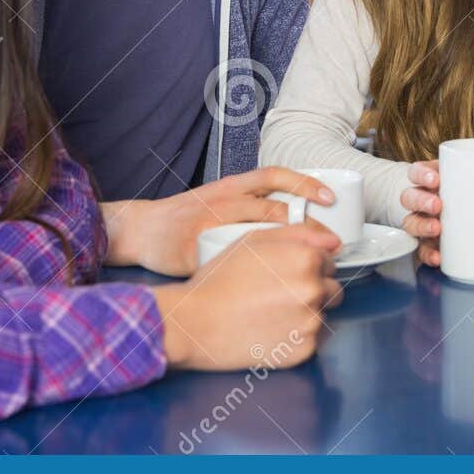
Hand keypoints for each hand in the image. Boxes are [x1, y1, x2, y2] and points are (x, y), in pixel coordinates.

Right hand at [104, 167, 338, 275]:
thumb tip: (302, 222)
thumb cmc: (186, 219)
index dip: (306, 184)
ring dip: (289, 259)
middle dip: (308, 231)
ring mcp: (208, 227)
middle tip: (329, 249)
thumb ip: (256, 204)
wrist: (143, 232)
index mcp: (231, 187)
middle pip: (274, 210)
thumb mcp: (223, 200)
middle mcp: (222, 203)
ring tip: (308, 278)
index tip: (330, 198)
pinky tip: (277, 297)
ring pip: (258, 238)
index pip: (274, 176)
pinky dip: (255, 282)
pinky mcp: (196, 254)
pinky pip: (231, 269)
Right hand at [151, 222, 342, 370]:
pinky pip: (312, 340)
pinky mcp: (303, 351)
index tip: (287, 273)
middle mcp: (313, 291)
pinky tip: (271, 330)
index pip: (330, 261)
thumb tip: (333, 242)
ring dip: (306, 314)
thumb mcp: (254, 241)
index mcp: (305, 259)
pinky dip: (297, 337)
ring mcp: (310, 323)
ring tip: (272, 313)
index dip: (307, 266)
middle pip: (332, 289)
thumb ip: (298, 234)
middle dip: (312, 290)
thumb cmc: (219, 280)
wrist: (194, 323)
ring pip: (323, 315)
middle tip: (278, 294)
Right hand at [399, 160, 441, 267]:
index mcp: (432, 180)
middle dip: (421, 200)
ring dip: (422, 225)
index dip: (421, 174)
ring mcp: (422, 222)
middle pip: (409, 197)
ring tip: (437, 229)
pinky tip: (438, 256)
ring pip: (410, 222)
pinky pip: (421, 250)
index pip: (417, 172)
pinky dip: (427, 254)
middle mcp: (422, 200)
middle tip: (438, 205)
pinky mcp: (426, 244)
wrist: (470, 215)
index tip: (435, 179)